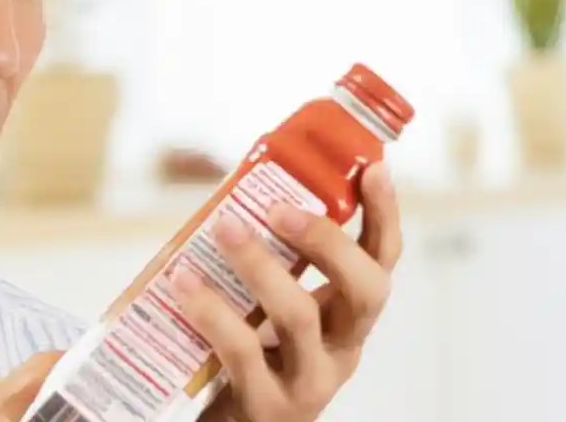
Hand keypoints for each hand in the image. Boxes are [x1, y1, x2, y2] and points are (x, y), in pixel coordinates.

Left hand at [174, 163, 400, 421]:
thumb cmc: (236, 354)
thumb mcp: (261, 306)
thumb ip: (262, 260)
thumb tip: (231, 192)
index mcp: (345, 319)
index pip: (381, 263)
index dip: (384, 216)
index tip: (373, 169)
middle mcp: (340, 351)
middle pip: (366, 291)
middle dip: (327, 240)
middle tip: (277, 208)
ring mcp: (308, 383)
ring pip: (300, 317)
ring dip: (260, 265)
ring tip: (224, 228)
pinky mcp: (266, 407)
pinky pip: (244, 351)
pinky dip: (211, 311)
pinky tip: (181, 281)